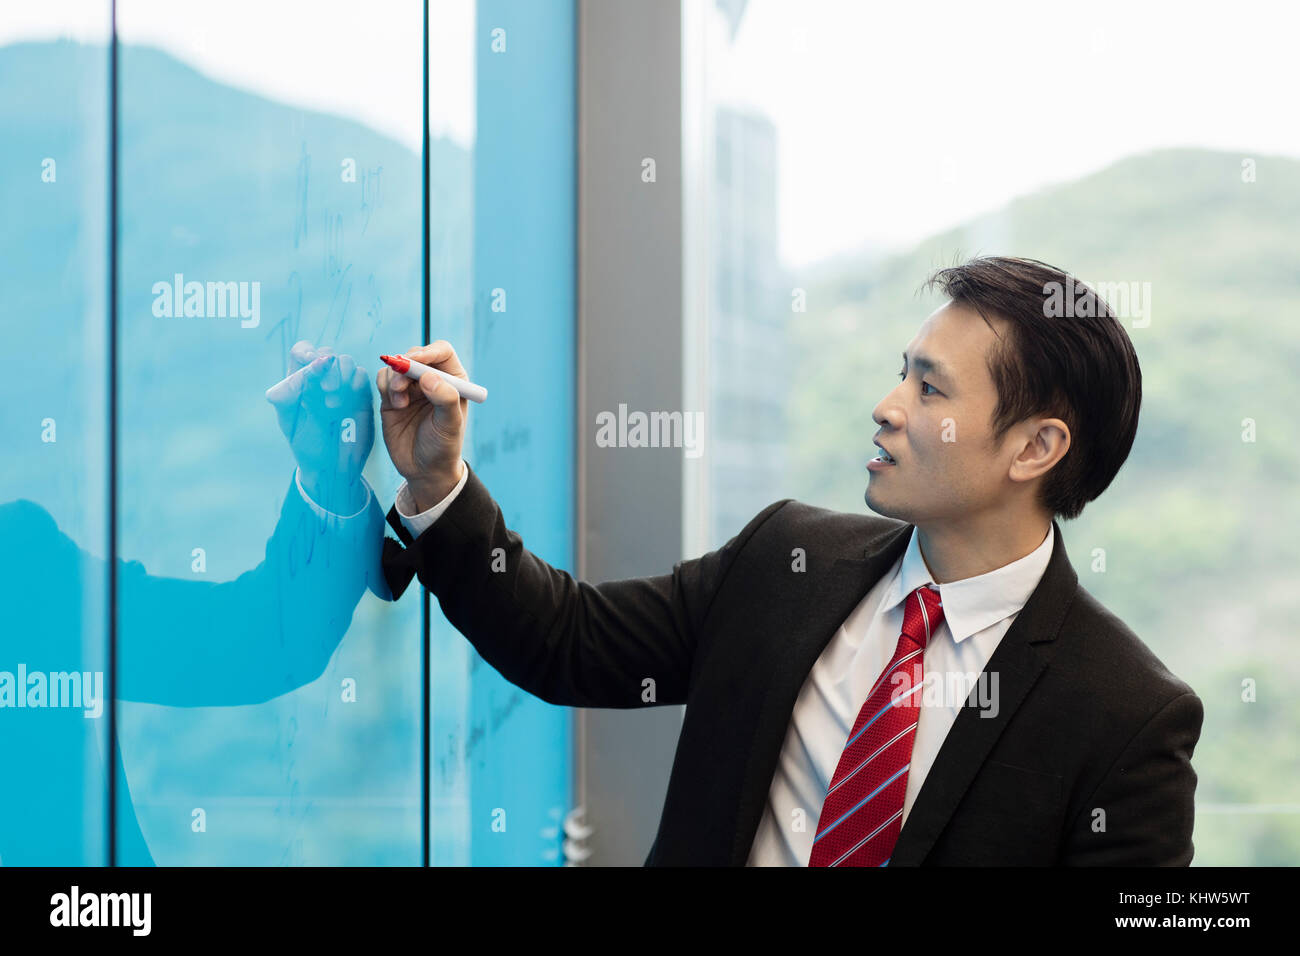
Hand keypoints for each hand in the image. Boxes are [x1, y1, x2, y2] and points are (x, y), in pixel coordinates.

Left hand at [267, 340, 373, 512]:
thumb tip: (304, 370)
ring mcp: (343, 386)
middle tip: (328, 391)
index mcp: (300, 382)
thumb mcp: (290, 421)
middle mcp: (321, 380)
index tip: (311, 365)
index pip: (302, 352)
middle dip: (328, 367)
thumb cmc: (307, 445)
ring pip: (346, 361)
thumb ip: (289, 395)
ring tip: (336, 403)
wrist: (333, 466)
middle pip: (326, 353)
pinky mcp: (360, 395)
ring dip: (342, 375)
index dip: (307, 353)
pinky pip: (361, 376)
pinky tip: (350, 400)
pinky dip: (356, 382)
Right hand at [377, 340, 467, 508]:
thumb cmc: (443, 447)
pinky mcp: (392, 397)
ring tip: (400, 403)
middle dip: (405, 367)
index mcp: (453, 380)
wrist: (423, 470)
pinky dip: (385, 386)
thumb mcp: (450, 425)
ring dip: (394, 380)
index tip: (416, 361)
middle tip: (401, 387)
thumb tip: (428, 376)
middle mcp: (432, 379)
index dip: (428, 351)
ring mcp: (411, 387)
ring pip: (396, 367)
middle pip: (415, 355)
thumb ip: (445, 399)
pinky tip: (395, 406)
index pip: (442, 352)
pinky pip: (384, 379)